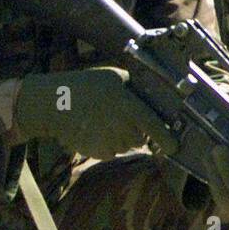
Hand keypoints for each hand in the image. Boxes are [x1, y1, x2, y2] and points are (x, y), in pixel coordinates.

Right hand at [15, 67, 177, 159]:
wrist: (53, 103)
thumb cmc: (86, 86)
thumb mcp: (115, 77)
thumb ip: (137, 88)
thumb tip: (157, 95)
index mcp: (129, 107)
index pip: (156, 128)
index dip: (168, 140)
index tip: (175, 147)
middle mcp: (122, 127)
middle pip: (142, 138)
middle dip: (138, 130)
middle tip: (122, 116)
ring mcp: (109, 142)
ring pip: (127, 145)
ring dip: (123, 137)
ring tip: (106, 120)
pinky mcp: (97, 152)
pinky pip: (112, 151)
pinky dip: (110, 143)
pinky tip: (97, 129)